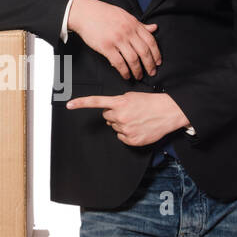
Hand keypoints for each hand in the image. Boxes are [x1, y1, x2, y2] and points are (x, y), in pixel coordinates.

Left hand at [65, 92, 189, 146]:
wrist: (168, 112)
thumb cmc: (151, 103)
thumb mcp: (132, 96)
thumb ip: (117, 102)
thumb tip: (109, 113)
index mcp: (119, 102)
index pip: (96, 102)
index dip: (80, 103)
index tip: (69, 105)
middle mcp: (120, 116)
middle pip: (106, 117)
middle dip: (114, 115)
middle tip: (129, 112)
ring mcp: (125, 129)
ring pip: (114, 127)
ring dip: (122, 124)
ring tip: (136, 119)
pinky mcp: (131, 140)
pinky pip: (121, 138)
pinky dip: (127, 134)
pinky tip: (138, 128)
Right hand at [67, 0, 160, 79]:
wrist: (85, 12)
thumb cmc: (104, 14)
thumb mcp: (125, 16)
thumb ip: (140, 25)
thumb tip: (155, 28)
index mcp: (134, 24)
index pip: (151, 41)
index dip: (156, 54)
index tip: (158, 62)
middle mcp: (128, 32)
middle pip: (144, 52)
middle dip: (150, 65)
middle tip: (152, 73)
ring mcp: (117, 39)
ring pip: (133, 59)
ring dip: (137, 70)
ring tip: (138, 76)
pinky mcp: (106, 47)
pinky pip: (119, 62)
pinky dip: (124, 71)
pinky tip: (126, 75)